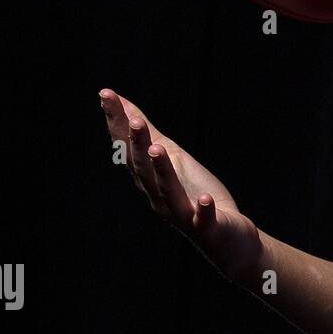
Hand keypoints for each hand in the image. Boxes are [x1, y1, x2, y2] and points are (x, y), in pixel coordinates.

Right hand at [99, 88, 261, 284]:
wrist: (227, 238)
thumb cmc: (195, 196)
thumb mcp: (172, 159)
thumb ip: (149, 135)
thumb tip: (125, 106)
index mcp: (149, 179)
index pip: (128, 148)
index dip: (117, 122)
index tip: (106, 95)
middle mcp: (159, 196)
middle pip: (144, 168)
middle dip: (138, 144)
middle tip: (136, 120)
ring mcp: (183, 213)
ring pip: (167, 191)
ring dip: (162, 170)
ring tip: (158, 149)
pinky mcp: (207, 227)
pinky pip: (203, 219)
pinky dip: (202, 210)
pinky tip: (204, 200)